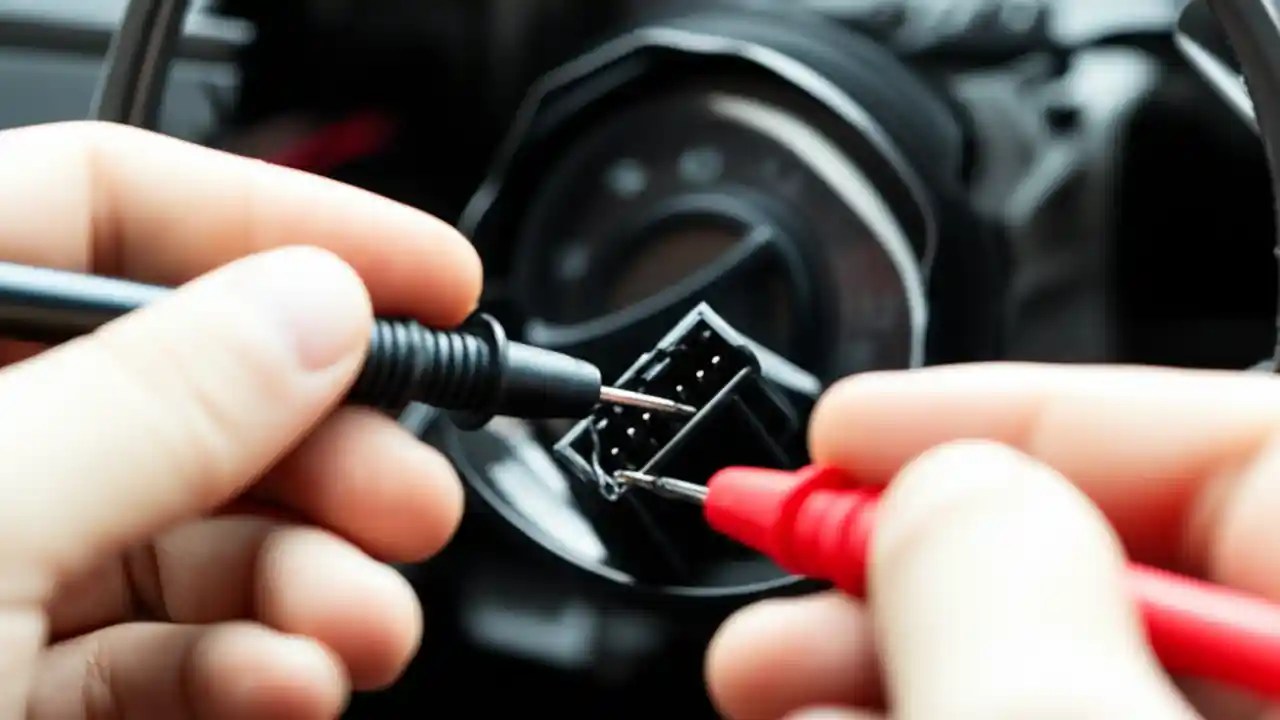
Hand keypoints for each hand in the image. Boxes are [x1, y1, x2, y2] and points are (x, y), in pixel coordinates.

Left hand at [0, 122, 480, 718]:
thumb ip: (158, 404)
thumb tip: (320, 310)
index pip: (103, 202)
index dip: (283, 223)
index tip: (434, 275)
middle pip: (182, 382)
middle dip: (329, 445)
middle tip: (415, 489)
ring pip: (190, 529)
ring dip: (311, 580)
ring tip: (364, 624)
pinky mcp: (9, 679)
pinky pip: (156, 647)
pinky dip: (249, 663)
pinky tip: (290, 683)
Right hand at [705, 362, 1279, 718]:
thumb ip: (1006, 605)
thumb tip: (946, 486)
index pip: (1239, 448)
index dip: (1019, 415)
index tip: (851, 425)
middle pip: (1134, 567)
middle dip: (925, 547)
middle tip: (786, 545)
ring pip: (1076, 667)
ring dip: (896, 645)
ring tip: (766, 667)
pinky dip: (935, 717)